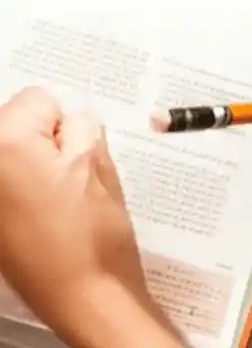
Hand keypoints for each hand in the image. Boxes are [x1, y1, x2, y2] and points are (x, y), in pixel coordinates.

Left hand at [0, 88, 179, 346]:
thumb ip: (83, 126)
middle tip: (71, 178)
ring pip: (14, 159)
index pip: (40, 99)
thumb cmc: (89, 241)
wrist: (85, 296)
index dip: (68, 123)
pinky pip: (10, 188)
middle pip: (17, 125)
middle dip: (47, 144)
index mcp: (3, 143)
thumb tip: (74, 118)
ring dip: (36, 170)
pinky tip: (50, 217)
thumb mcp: (98, 163)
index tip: (78, 148)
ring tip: (61, 202)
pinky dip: (28, 195)